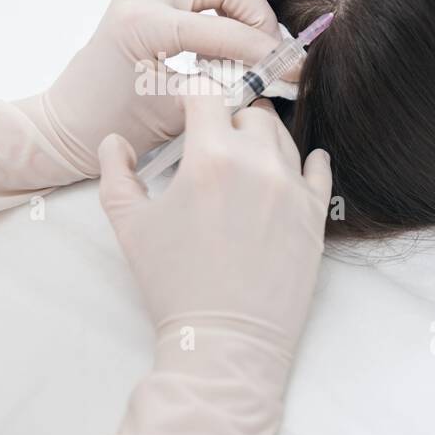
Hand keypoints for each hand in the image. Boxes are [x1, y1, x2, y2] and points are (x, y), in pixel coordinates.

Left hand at [23, 0, 285, 177]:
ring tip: (249, 42)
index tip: (291, 70)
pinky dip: (221, 5)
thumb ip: (222, 90)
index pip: (220, 28)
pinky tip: (227, 40)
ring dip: (238, 2)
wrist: (65, 127)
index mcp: (142, 24)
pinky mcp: (147, 1)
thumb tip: (269, 76)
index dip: (262, 50)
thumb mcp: (173, 114)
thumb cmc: (109, 127)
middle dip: (254, 13)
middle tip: (268, 51)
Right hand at [93, 92, 332, 434]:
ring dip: (260, 138)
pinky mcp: (316, 215)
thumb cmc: (173, 284)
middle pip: (248, 111)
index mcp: (211, 157)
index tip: (183, 107)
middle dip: (227, 118)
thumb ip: (115, 172)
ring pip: (282, 136)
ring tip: (243, 159)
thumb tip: (115, 141)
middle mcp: (258, 162)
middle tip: (210, 140)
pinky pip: (319, 169)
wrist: (226, 340)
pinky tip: (292, 168)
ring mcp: (293, 187)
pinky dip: (305, 162)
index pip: (205, 94)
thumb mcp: (129, 225)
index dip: (190, 94)